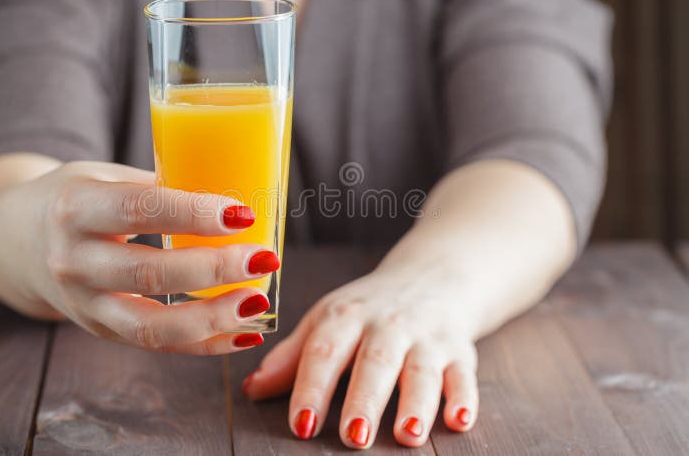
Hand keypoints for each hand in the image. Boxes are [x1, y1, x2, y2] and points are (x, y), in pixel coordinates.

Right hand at [0, 160, 278, 353]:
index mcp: (75, 207)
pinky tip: (244, 334)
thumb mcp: (105, 176)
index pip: (140, 210)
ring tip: (256, 301)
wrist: (17, 240)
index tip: (243, 213)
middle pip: (148, 274)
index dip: (194, 214)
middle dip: (213, 270)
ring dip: (212, 318)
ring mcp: (84, 304)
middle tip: (263, 259)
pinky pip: (158, 346)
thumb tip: (236, 195)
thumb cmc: (76, 197)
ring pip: (151, 327)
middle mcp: (73, 260)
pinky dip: (205, 344)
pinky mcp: (100, 330)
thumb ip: (158, 188)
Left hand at [241, 266, 478, 448]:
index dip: (311, 388)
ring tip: (406, 435)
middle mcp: (386, 325)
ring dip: (415, 403)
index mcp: (345, 317)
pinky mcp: (459, 351)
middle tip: (353, 438)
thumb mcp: (326, 320)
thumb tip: (251, 392)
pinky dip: (463, 398)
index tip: (301, 425)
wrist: (431, 277)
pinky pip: (464, 375)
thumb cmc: (368, 309)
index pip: (324, 352)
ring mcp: (426, 338)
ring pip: (421, 371)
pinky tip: (458, 420)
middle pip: (375, 362)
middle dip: (364, 400)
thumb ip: (291, 358)